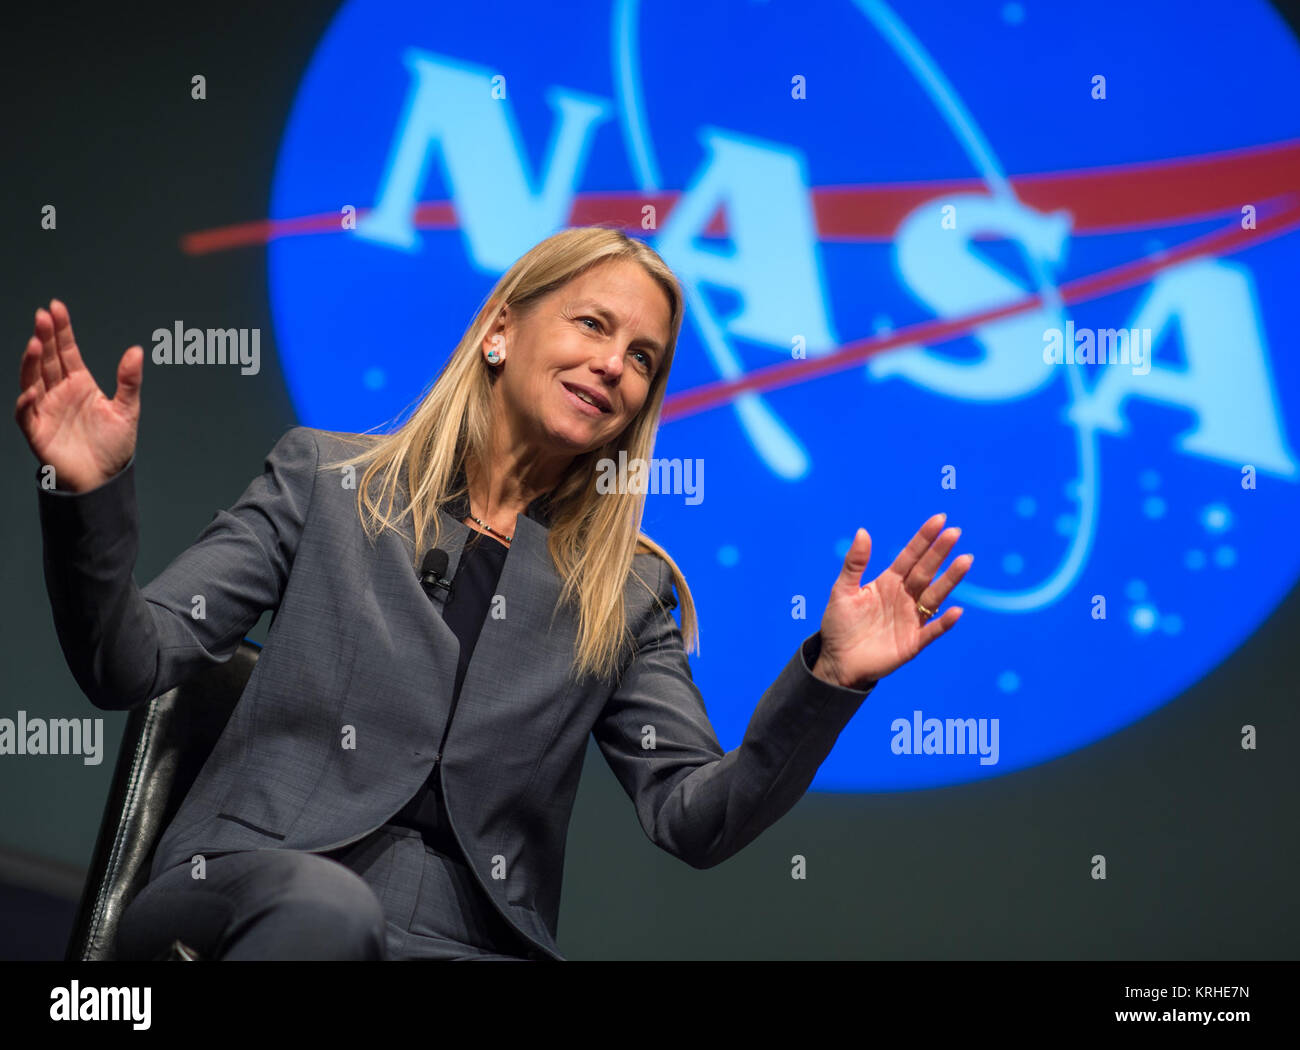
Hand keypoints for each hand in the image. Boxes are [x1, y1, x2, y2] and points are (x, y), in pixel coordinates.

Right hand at [14, 300, 141, 492]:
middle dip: (45, 337)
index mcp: (80, 384)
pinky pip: (27, 415)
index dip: (61, 330)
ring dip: (32, 363)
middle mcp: (59, 392)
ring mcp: (46, 410)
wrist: (105, 479)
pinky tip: (31, 392)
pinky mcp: (38, 432)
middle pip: (48, 360)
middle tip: (44, 315)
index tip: (56, 307)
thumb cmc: (114, 446)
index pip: (67, 351)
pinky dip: (27, 403)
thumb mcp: (127, 410)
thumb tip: (137, 350)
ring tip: (36, 343)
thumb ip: (129, 381)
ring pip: (33, 381)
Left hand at [814, 514, 971, 689]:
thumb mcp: (843, 590)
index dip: (924, 538)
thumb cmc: (839, 624)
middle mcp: (904, 597)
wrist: (837, 661)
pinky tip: (957, 611)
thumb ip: (854, 563)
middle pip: (926, 571)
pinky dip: (944, 622)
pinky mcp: (913, 642)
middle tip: (955, 532)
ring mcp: (911, 619)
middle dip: (940, 552)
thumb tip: (863, 531)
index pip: (910, 556)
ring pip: (934, 596)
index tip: (940, 520)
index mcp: (888, 582)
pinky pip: (932, 631)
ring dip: (950, 580)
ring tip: (965, 561)